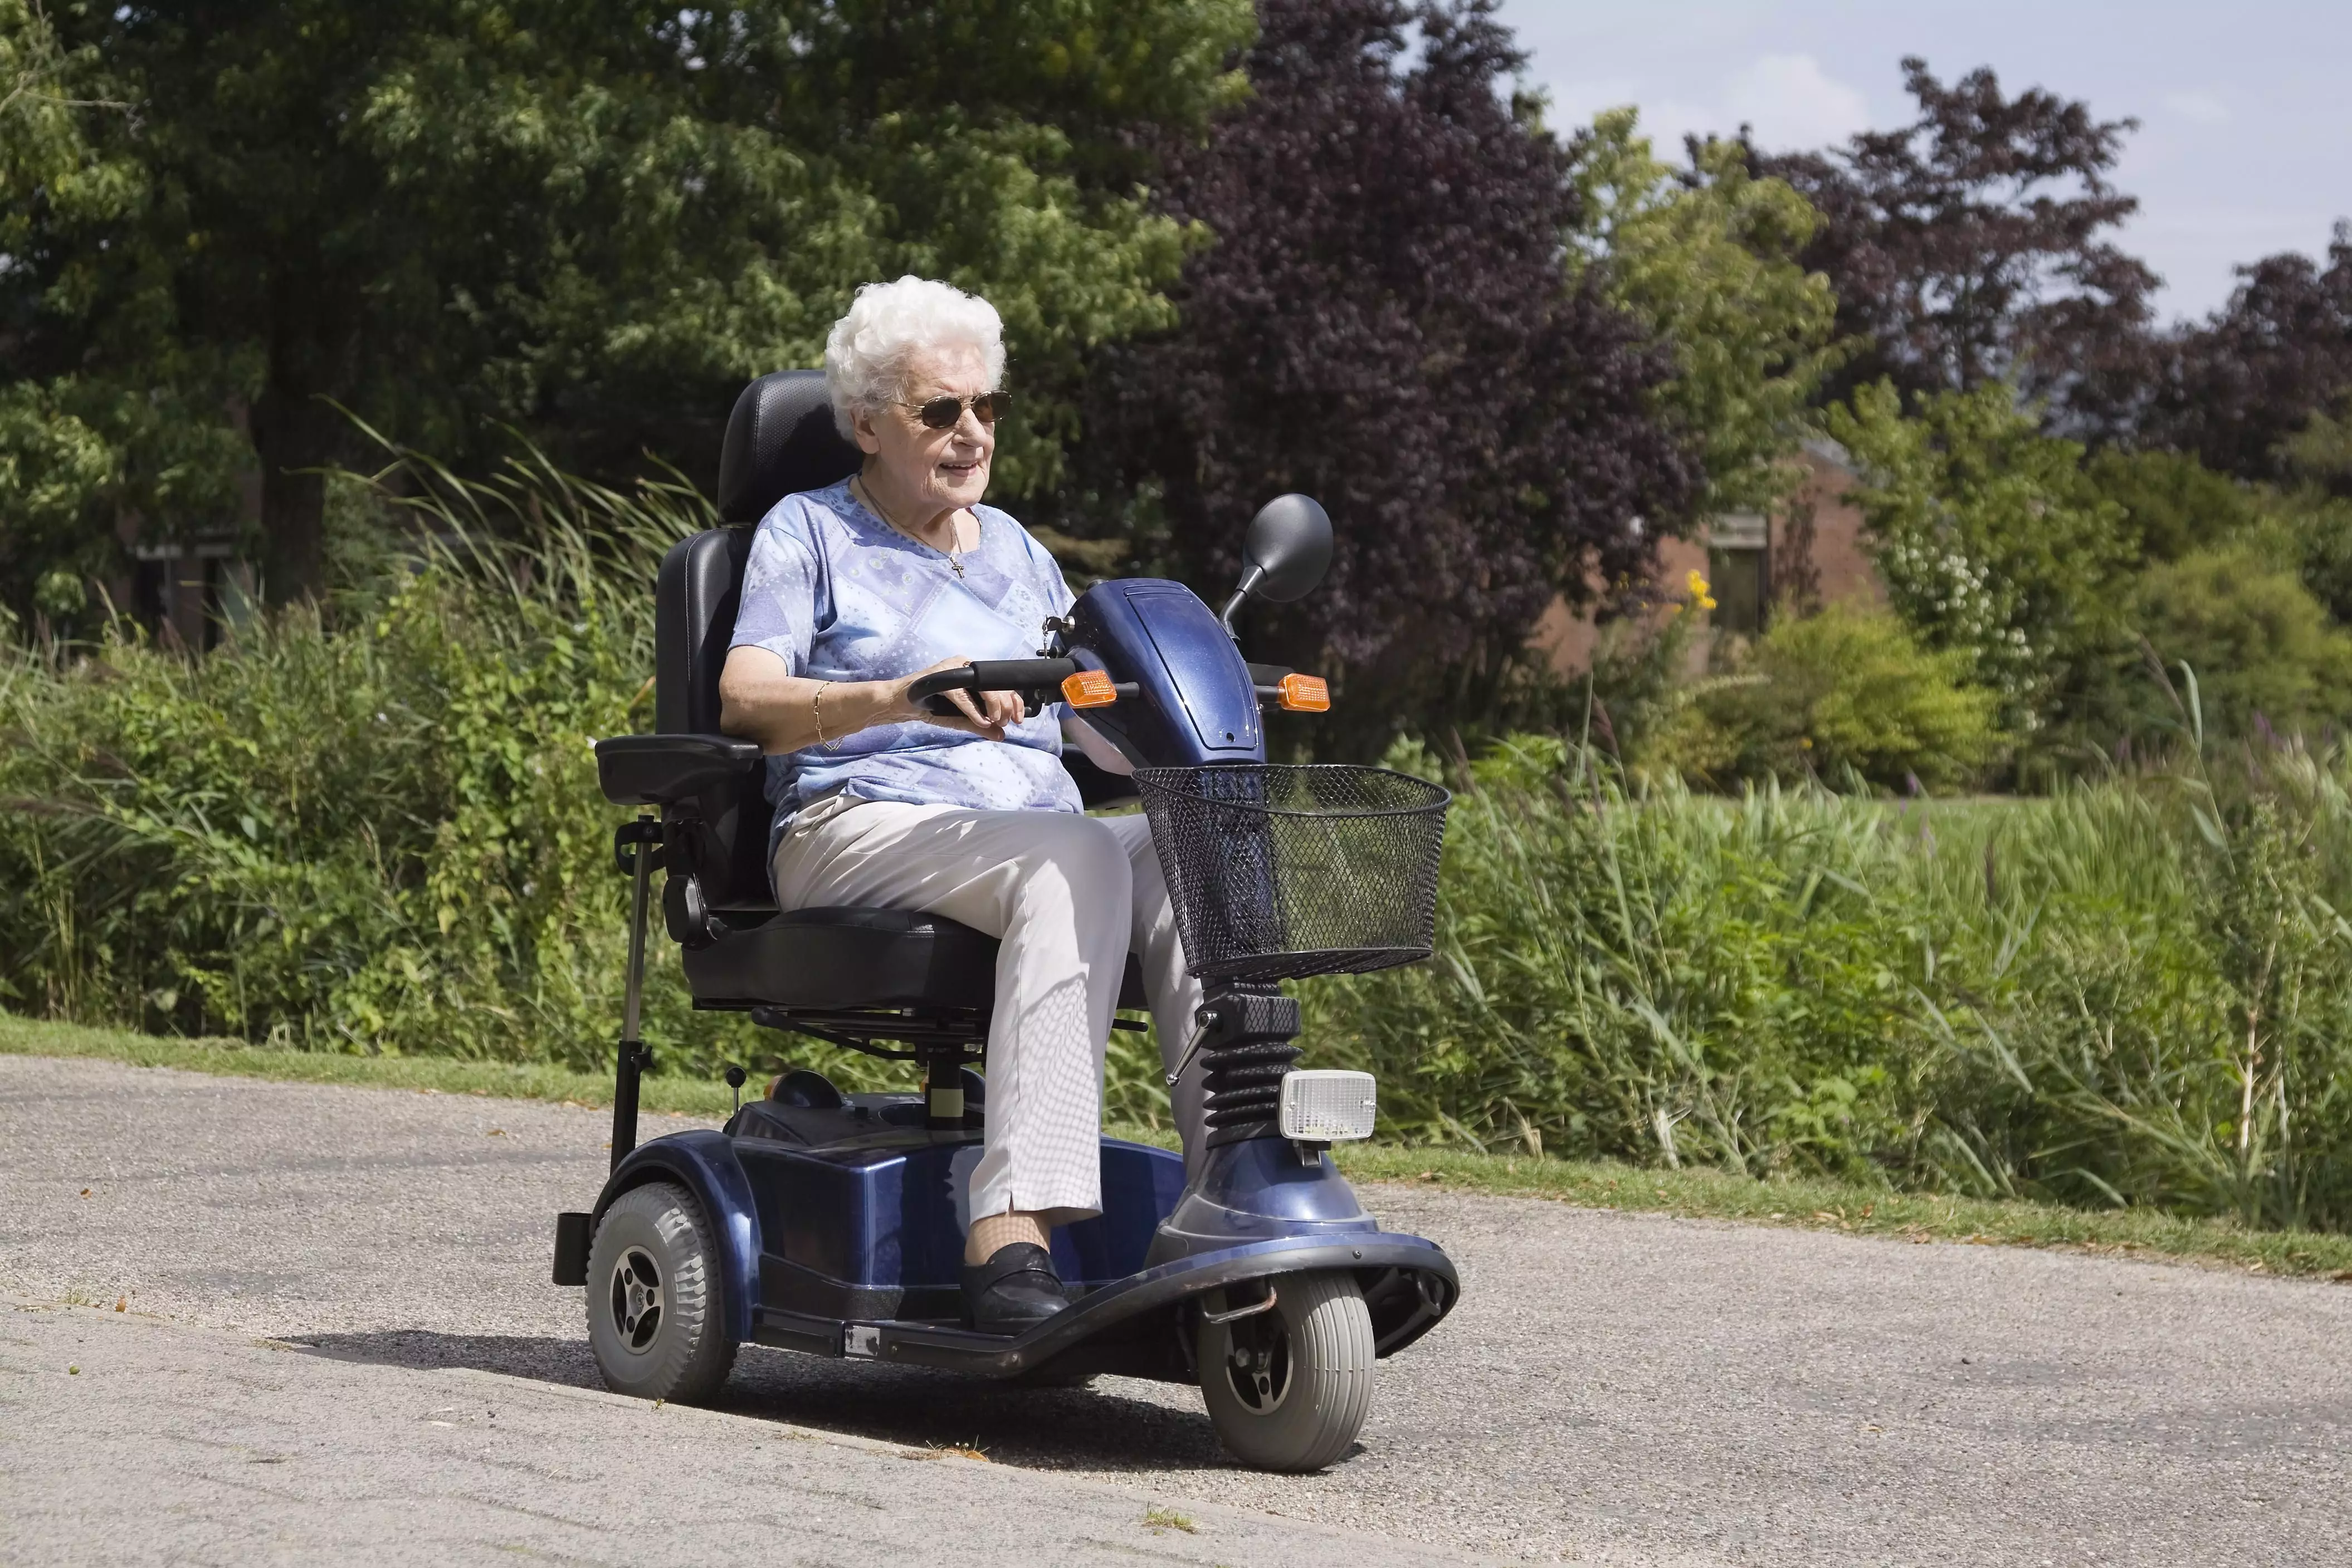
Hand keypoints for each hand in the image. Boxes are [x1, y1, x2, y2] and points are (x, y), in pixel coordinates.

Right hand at [881, 656, 1022, 740]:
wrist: (903, 704)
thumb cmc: (931, 707)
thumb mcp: (961, 719)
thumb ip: (981, 726)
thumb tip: (1002, 735)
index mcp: (973, 675)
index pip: (1001, 684)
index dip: (1014, 701)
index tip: (1018, 719)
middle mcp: (966, 667)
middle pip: (996, 685)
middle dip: (1005, 707)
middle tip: (1003, 722)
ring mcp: (954, 668)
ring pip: (983, 686)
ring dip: (993, 707)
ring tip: (993, 721)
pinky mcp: (941, 676)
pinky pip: (962, 695)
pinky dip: (973, 711)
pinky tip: (981, 722)